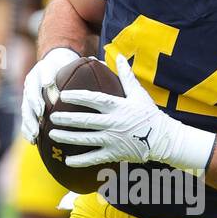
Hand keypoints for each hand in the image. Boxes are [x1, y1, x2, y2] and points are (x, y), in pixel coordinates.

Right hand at [21, 46, 79, 142]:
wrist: (51, 67)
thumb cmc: (65, 67)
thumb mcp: (72, 63)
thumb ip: (82, 64)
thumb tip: (98, 60)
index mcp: (43, 69)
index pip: (44, 72)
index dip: (46, 78)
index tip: (49, 83)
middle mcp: (33, 82)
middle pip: (31, 93)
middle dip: (35, 103)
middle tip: (41, 112)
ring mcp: (28, 95)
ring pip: (26, 109)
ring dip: (29, 121)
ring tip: (35, 133)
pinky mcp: (27, 106)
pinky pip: (27, 119)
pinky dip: (28, 129)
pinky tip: (33, 141)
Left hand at [49, 52, 214, 171]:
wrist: (164, 139)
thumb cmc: (149, 114)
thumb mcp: (138, 93)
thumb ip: (126, 75)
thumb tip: (119, 56)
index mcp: (118, 106)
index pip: (94, 99)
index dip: (78, 96)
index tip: (64, 95)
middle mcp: (113, 123)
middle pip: (85, 120)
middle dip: (67, 119)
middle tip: (52, 117)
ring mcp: (113, 140)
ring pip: (86, 139)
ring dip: (68, 137)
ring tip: (52, 134)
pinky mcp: (115, 154)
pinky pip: (95, 158)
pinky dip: (81, 161)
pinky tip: (67, 161)